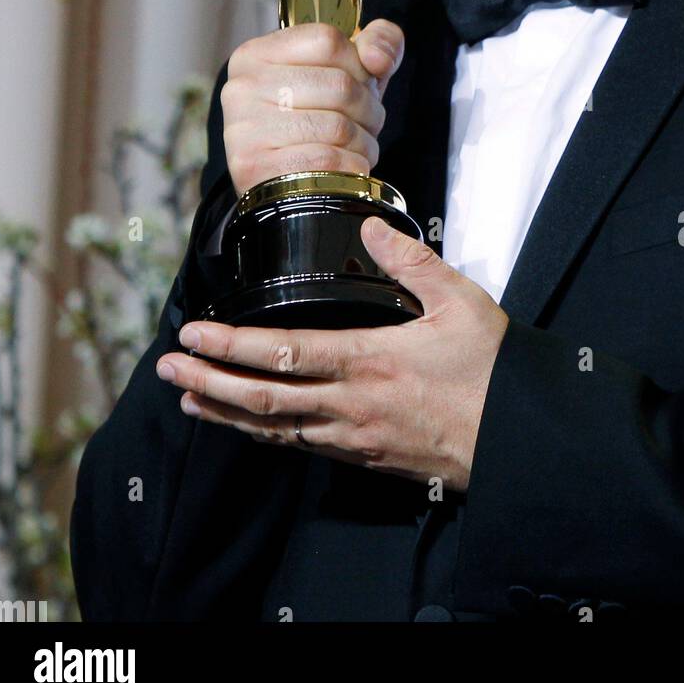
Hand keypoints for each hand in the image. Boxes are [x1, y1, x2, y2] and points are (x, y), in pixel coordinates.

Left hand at [156, 216, 509, 492]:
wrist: (516, 443)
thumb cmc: (492, 372)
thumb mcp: (460, 302)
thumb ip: (412, 261)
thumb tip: (371, 225)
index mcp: (369, 361)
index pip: (283, 353)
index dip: (231, 345)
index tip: (194, 335)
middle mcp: (351, 405)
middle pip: (262, 399)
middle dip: (208, 382)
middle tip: (168, 369)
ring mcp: (353, 437)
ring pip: (273, 429)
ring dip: (225, 414)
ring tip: (188, 399)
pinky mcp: (364, 457)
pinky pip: (300, 446)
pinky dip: (263, 434)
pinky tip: (247, 426)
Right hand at [222, 18, 404, 197]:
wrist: (279, 187)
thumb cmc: (314, 120)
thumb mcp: (345, 72)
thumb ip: (377, 43)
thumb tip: (378, 57)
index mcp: (257, 54)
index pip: (328, 41)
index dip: (360, 66)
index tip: (361, 86)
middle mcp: (243, 87)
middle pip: (339, 85)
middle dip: (370, 109)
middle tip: (367, 124)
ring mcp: (245, 129)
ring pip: (337, 126)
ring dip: (364, 142)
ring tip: (359, 148)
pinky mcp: (255, 168)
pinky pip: (327, 160)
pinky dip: (351, 167)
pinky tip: (347, 169)